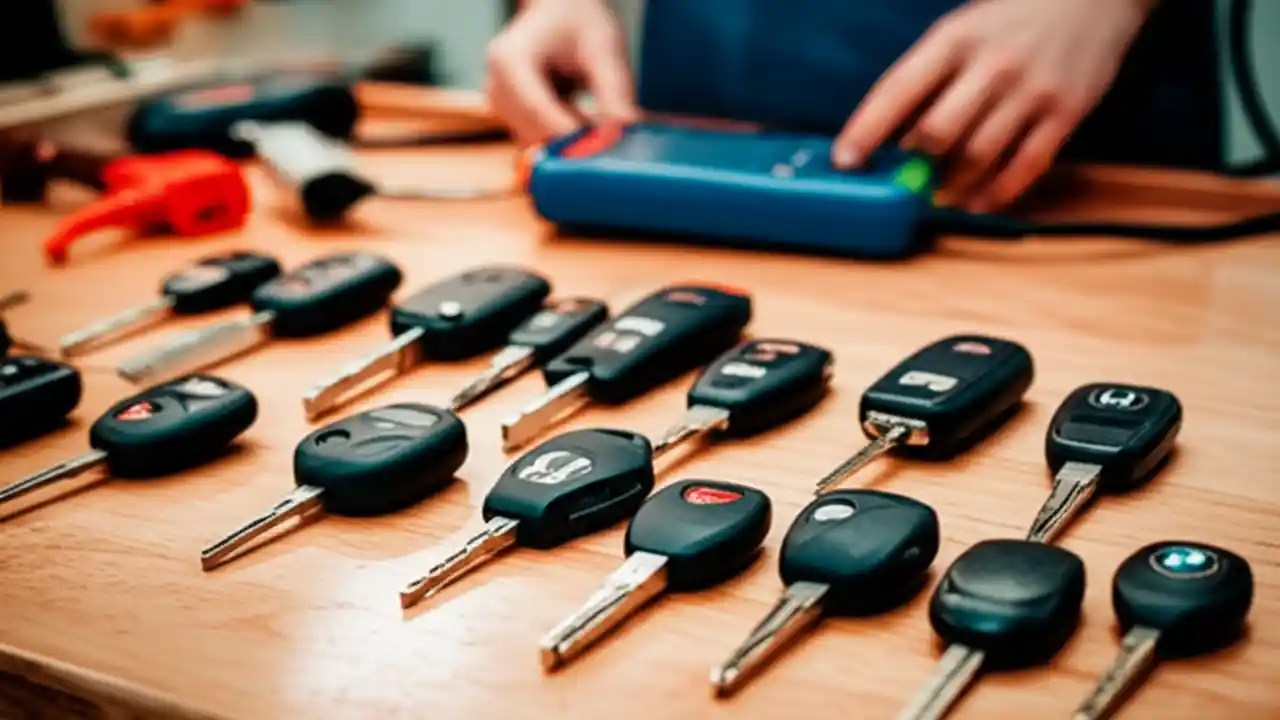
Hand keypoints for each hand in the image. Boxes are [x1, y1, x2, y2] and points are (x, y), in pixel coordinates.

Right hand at [485, 0, 637, 145]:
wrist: (560, 13)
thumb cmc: (579, 22)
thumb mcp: (603, 49)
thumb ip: (614, 89)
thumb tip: (624, 127)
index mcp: (509, 60)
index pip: (536, 109)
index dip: (569, 134)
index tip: (603, 146)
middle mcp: (496, 86)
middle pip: (533, 133)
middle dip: (573, 142)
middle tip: (611, 139)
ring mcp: (500, 106)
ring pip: (537, 144)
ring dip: (571, 142)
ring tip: (599, 121)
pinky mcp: (512, 119)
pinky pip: (539, 143)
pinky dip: (565, 140)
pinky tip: (585, 119)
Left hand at [833, 0, 1157, 210]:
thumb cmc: (1012, 18)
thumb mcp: (962, 30)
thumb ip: (929, 78)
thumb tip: (892, 137)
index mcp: (955, 39)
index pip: (898, 89)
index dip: (866, 129)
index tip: (844, 161)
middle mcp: (991, 65)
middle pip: (937, 132)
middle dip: (916, 164)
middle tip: (908, 178)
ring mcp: (1031, 90)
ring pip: (978, 155)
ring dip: (952, 186)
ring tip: (941, 195)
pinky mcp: (1066, 111)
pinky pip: (1026, 165)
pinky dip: (997, 193)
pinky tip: (978, 202)